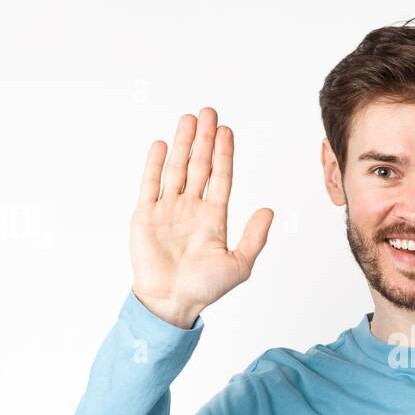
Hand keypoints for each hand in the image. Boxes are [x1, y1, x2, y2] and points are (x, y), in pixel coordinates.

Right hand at [129, 106, 272, 327]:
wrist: (171, 302)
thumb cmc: (204, 288)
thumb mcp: (239, 264)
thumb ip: (254, 237)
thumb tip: (269, 210)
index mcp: (213, 218)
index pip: (221, 178)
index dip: (223, 154)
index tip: (227, 131)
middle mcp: (191, 209)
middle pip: (199, 166)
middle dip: (204, 139)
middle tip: (209, 112)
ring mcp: (168, 210)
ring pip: (177, 169)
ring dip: (183, 144)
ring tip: (189, 119)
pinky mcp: (145, 215)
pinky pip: (151, 184)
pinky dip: (156, 164)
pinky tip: (163, 144)